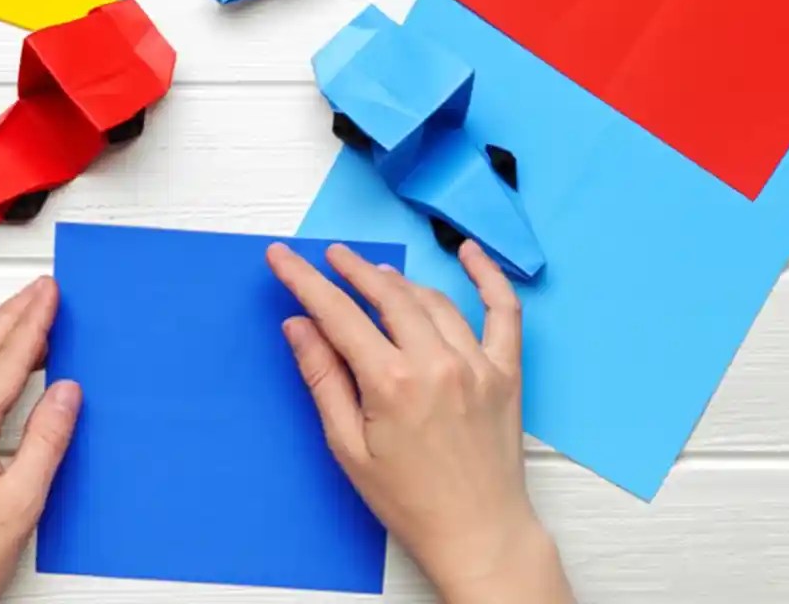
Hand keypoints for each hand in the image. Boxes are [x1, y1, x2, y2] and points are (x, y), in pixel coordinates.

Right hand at [267, 240, 572, 603]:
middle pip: (386, 295)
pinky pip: (503, 311)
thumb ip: (323, 378)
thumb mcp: (348, 446)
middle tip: (330, 256)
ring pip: (432, 301)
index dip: (304, 280)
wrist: (477, 534)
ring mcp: (477, 364)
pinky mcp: (505, 372)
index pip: (338, 313)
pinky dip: (487, 277)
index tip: (282, 257)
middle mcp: (436, 363)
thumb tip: (298, 326)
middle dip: (352, 270)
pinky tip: (469, 254)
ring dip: (399, 281)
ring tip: (376, 275)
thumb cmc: (409, 501)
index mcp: (391, 382)